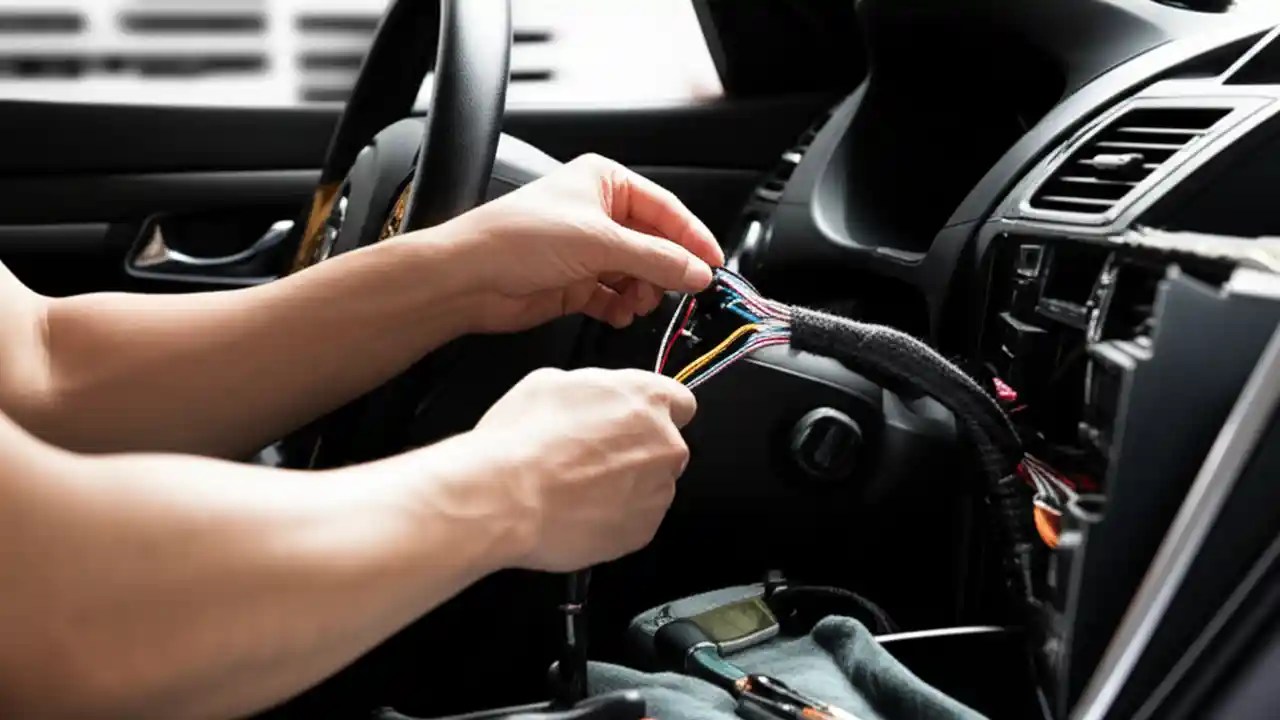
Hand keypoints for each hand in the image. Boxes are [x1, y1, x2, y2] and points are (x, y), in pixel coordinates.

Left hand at [427, 154, 725, 332]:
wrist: (470, 278)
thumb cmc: (518, 239)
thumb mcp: (600, 243)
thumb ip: (657, 259)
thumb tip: (698, 271)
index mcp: (606, 182)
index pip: (666, 209)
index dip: (692, 238)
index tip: (713, 264)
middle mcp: (598, 213)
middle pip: (654, 245)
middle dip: (664, 271)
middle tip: (675, 291)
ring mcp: (587, 250)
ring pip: (637, 274)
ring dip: (642, 292)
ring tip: (636, 302)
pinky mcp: (575, 283)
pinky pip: (614, 296)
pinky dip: (620, 306)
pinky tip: (619, 313)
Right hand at [474, 367, 695, 571]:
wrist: (503, 499)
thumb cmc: (521, 439)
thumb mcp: (549, 382)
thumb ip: (592, 389)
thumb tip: (596, 398)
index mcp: (646, 399)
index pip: (680, 403)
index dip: (655, 413)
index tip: (634, 423)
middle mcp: (664, 444)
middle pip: (667, 447)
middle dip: (639, 452)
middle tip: (592, 459)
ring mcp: (657, 492)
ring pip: (652, 486)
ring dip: (627, 487)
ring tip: (578, 490)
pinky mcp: (642, 532)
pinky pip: (636, 521)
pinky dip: (615, 518)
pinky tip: (578, 513)